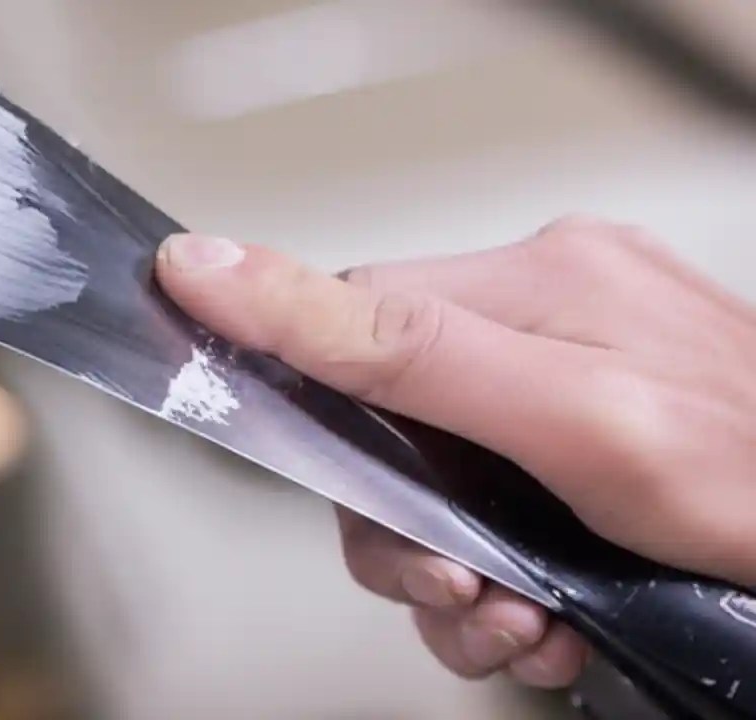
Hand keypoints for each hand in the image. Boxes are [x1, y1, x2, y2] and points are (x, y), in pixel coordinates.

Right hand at [155, 216, 755, 686]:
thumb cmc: (752, 481)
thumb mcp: (571, 420)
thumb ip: (401, 350)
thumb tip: (224, 267)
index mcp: (535, 278)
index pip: (349, 326)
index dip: (330, 433)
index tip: (362, 509)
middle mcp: (546, 315)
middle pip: (387, 424)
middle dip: (406, 537)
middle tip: (461, 595)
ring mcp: (569, 380)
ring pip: (433, 483)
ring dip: (452, 578)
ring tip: (516, 626)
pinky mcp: (583, 443)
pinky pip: (489, 506)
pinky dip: (497, 581)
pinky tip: (540, 618)